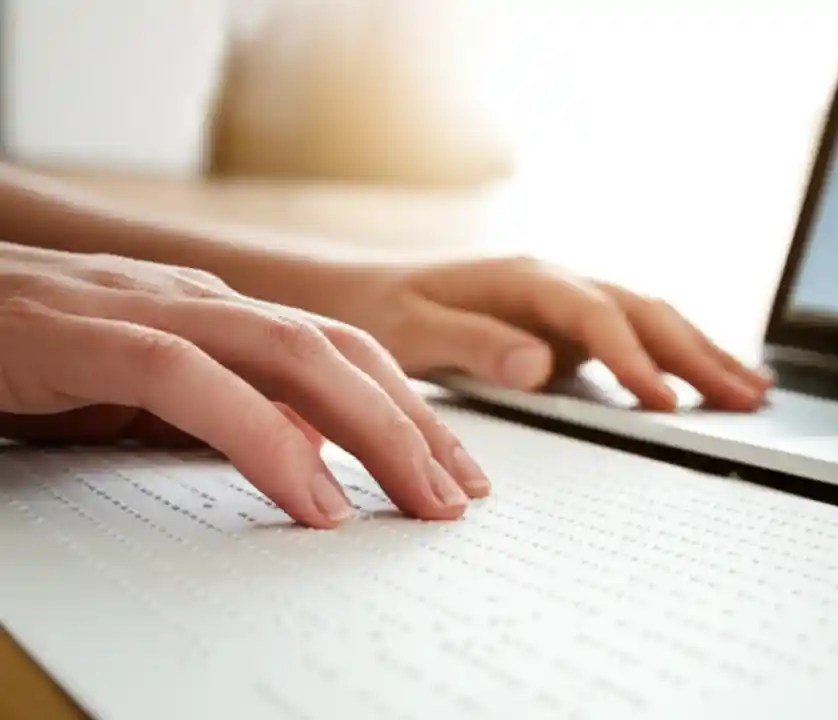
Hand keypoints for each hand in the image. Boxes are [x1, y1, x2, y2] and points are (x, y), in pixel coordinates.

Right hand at [0, 243, 488, 527]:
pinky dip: (262, 439)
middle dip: (416, 426)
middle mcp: (204, 301)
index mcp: (222, 312)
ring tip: (418, 499)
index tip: (457, 470)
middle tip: (461, 497)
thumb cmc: (29, 345)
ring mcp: (149, 309)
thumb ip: (222, 406)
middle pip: (343, 353)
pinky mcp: (89, 335)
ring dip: (371, 431)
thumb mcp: (144, 387)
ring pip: (293, 356)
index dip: (411, 408)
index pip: (345, 353)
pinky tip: (310, 495)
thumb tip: (306, 451)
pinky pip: (194, 383)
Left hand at [291, 257, 773, 410]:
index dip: (633, 358)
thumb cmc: (380, 311)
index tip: (664, 402)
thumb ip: (474, 345)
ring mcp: (569, 304)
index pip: (595, 315)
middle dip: (698, 355)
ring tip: (756, 391)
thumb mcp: (411, 331)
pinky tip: (710, 382)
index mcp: (524, 278)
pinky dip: (680, 360)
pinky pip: (639, 340)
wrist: (361, 294)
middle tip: (747, 398)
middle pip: (645, 312)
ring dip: (704, 354)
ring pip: (654, 322)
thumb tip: (540, 364)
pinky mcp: (571, 328)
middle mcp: (558, 283)